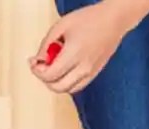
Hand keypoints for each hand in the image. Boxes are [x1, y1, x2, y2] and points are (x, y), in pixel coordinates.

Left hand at [28, 0, 148, 94]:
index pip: (49, 75)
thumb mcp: (60, 26)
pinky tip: (65, 70)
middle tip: (42, 66)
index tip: (34, 62)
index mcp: (74, 54)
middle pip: (57, 87)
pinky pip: (77, 86)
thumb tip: (38, 60)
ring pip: (68, 90)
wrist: (114, 19)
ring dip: (56, 82)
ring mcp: (91, 72)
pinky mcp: (95, 73)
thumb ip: (46, 45)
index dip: (37, 71)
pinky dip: (67, 83)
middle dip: (45, 79)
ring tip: (54, 67)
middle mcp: (84, 67)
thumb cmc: (90, 18)